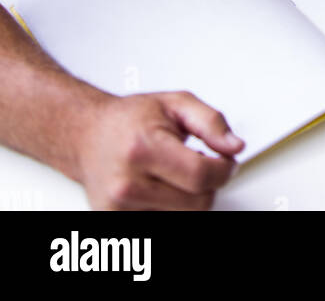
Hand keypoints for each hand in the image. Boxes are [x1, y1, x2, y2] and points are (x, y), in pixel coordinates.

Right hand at [74, 90, 244, 210]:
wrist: (87, 135)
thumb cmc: (130, 119)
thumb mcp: (176, 104)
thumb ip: (212, 123)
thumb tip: (234, 147)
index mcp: (143, 148)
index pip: (200, 176)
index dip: (224, 169)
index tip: (226, 161)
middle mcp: (127, 183)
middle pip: (197, 203)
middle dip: (208, 183)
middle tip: (198, 163)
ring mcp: (119, 209)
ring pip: (184, 217)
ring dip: (189, 197)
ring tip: (175, 173)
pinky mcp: (115, 223)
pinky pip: (163, 223)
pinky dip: (170, 208)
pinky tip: (161, 188)